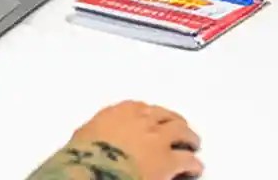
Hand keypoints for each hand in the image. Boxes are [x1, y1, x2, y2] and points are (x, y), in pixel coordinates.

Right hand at [70, 101, 202, 179]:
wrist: (93, 169)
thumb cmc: (81, 155)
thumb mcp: (82, 137)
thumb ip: (94, 132)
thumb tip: (91, 139)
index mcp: (119, 111)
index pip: (141, 107)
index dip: (150, 114)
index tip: (153, 117)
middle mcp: (142, 119)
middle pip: (166, 116)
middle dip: (174, 122)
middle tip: (180, 127)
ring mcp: (158, 138)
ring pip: (182, 132)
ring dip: (189, 137)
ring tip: (193, 143)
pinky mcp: (168, 160)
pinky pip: (188, 160)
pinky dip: (193, 164)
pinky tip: (196, 167)